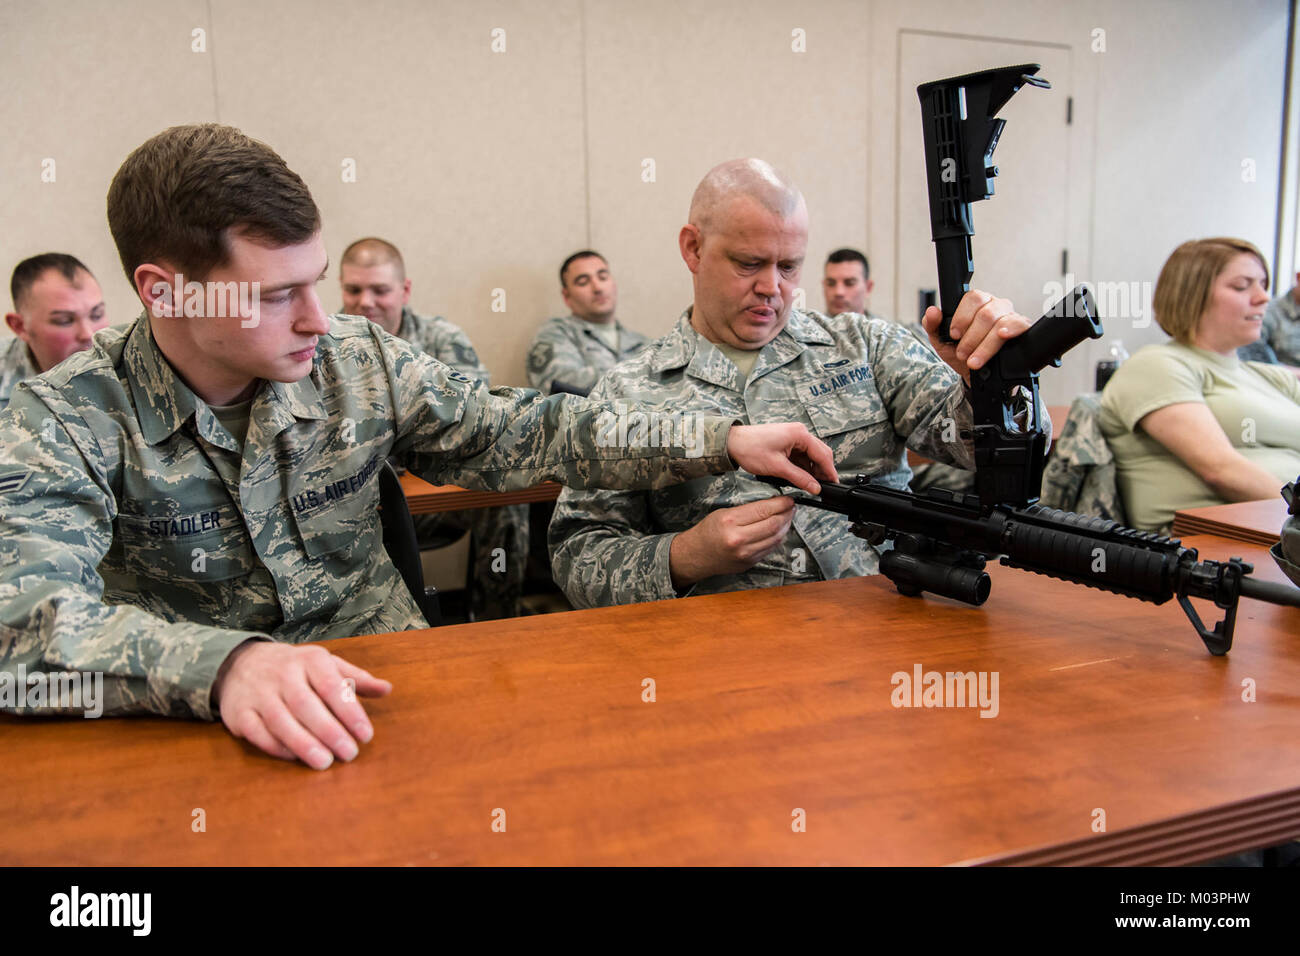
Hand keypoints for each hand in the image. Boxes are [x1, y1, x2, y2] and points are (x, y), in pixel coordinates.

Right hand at [212, 641, 392, 768]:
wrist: (241, 663)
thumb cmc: (295, 669)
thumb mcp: (326, 665)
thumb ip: (356, 679)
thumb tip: (387, 689)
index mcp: (310, 660)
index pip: (331, 685)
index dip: (350, 711)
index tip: (366, 734)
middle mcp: (282, 674)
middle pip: (306, 704)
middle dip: (329, 731)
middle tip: (349, 754)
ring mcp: (258, 694)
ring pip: (281, 720)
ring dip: (303, 743)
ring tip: (324, 762)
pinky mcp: (239, 713)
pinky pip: (258, 733)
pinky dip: (277, 747)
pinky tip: (295, 758)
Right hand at [669, 496, 795, 588]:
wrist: (697, 555)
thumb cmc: (709, 531)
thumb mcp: (724, 512)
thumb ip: (748, 510)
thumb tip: (773, 504)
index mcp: (730, 521)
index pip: (764, 510)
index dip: (781, 504)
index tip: (788, 499)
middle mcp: (738, 539)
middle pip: (774, 525)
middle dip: (787, 514)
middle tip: (791, 507)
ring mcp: (745, 554)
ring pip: (776, 538)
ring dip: (786, 527)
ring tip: (787, 518)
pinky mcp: (749, 563)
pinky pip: (770, 549)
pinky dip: (778, 538)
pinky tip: (779, 531)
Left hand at [726, 423, 837, 493]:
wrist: (732, 442)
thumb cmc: (750, 448)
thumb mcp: (777, 467)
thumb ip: (799, 478)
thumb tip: (815, 487)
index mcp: (800, 434)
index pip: (823, 455)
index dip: (829, 472)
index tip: (833, 485)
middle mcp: (799, 432)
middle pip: (820, 454)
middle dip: (822, 471)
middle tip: (822, 488)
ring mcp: (793, 437)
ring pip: (810, 456)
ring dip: (811, 470)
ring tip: (809, 485)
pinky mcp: (787, 442)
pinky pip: (801, 456)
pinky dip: (802, 467)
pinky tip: (800, 478)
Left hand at [923, 289, 1033, 382]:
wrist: (973, 375)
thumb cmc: (959, 352)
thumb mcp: (941, 340)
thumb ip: (932, 324)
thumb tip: (932, 311)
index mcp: (976, 302)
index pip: (973, 298)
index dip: (962, 317)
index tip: (954, 335)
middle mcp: (995, 306)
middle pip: (986, 313)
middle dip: (971, 337)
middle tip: (962, 353)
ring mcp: (1010, 316)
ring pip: (1000, 323)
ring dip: (985, 345)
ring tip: (974, 361)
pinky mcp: (1022, 329)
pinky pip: (1020, 324)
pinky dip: (1011, 330)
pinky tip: (1003, 337)